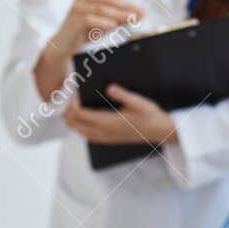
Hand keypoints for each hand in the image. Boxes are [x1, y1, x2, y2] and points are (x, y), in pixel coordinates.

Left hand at [63, 83, 177, 146]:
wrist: (160, 131)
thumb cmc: (150, 116)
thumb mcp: (138, 102)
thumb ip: (123, 94)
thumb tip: (110, 87)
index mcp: (108, 122)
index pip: (80, 113)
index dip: (72, 103)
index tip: (74, 92)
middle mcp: (103, 132)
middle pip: (75, 123)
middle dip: (68, 110)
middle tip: (68, 97)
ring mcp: (105, 138)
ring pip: (79, 131)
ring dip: (72, 120)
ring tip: (71, 106)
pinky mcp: (108, 140)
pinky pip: (87, 135)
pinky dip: (80, 126)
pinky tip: (82, 118)